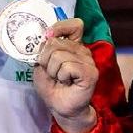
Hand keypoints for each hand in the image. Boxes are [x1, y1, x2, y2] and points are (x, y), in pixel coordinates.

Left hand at [33, 18, 98, 132]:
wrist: (61, 108)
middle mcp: (83, 51)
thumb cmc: (52, 87)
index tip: (49, 38)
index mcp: (74, 46)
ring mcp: (88, 61)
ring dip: (52, 71)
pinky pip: (67, 67)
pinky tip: (66, 82)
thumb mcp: (41, 66)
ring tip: (59, 79)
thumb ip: (44, 49)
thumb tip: (48, 36)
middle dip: (45, 59)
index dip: (60, 27)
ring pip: (59, 55)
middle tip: (52, 73)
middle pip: (56, 42)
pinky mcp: (90, 73)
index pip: (74, 25)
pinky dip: (61, 76)